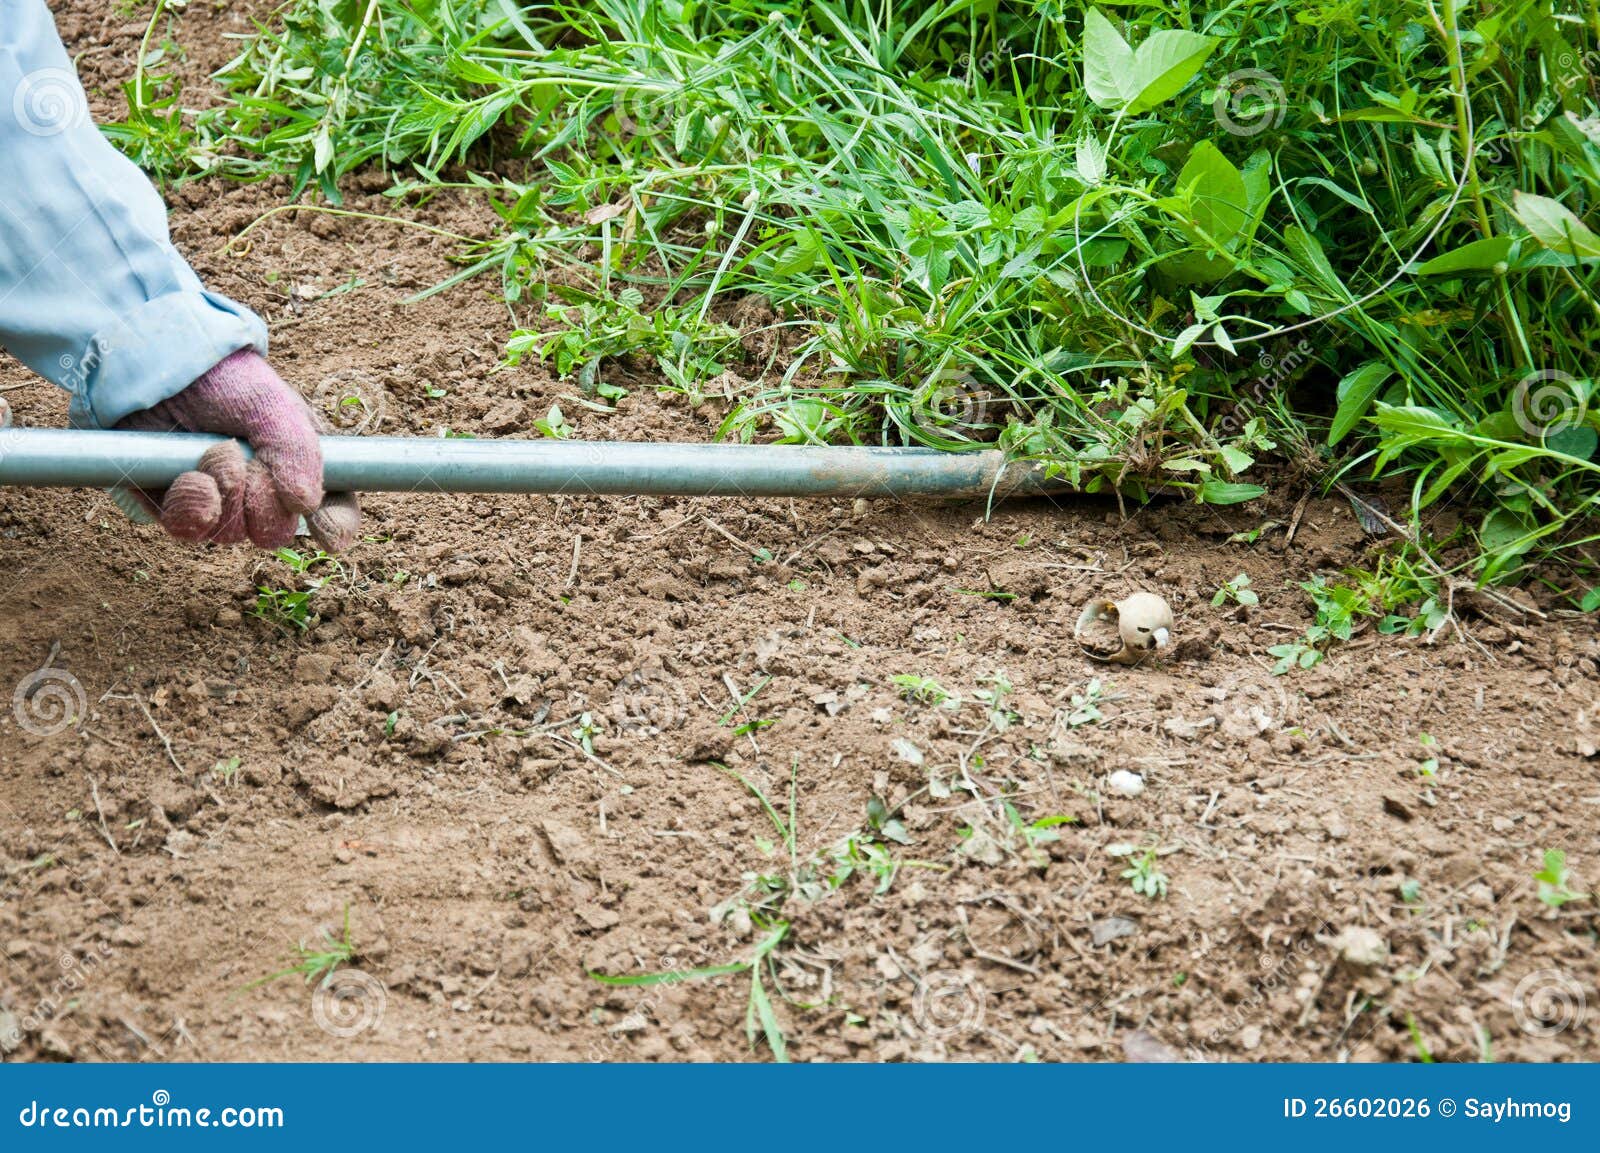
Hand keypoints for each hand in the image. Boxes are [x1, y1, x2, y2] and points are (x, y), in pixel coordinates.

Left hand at [115, 350, 360, 550]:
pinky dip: (191, 506)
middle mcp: (263, 494)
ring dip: (223, 491)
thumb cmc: (225, 380)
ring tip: (212, 449)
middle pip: (275, 532)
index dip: (336, 525)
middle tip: (243, 454)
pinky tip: (190, 475)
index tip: (326, 528)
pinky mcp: (176, 507)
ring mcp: (219, 504)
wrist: (161, 368)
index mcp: (301, 468)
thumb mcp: (273, 405)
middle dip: (260, 499)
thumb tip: (305, 505)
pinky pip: (189, 530)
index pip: (333, 512)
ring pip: (231, 534)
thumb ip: (297, 451)